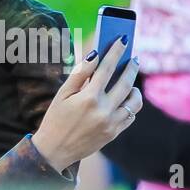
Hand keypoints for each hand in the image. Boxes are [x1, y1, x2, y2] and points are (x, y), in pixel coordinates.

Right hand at [32, 38, 141, 172]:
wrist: (55, 150)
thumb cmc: (55, 118)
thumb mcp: (62, 94)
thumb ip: (80, 73)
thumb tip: (95, 54)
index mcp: (88, 97)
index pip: (107, 68)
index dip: (116, 51)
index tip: (123, 39)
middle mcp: (103, 110)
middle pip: (126, 83)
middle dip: (132, 67)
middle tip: (134, 59)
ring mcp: (111, 123)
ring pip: (134, 102)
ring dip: (134, 89)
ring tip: (130, 84)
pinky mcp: (114, 134)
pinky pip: (130, 116)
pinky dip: (130, 106)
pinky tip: (124, 101)